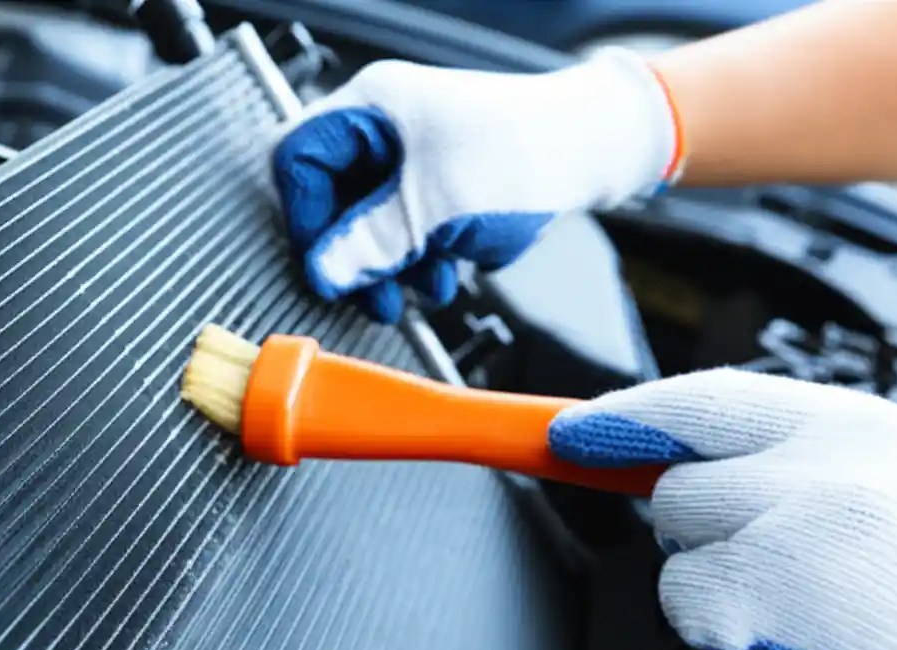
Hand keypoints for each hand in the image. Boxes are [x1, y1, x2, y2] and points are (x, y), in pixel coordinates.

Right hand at [270, 50, 679, 321]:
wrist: (598, 149)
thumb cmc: (528, 151)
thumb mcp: (438, 207)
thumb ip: (372, 242)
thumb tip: (322, 272)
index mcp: (372, 108)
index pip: (298, 159)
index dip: (305, 218)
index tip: (326, 266)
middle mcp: (384, 127)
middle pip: (331, 196)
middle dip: (353, 253)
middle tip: (373, 294)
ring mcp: (409, 154)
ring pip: (366, 219)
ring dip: (389, 264)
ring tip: (421, 290)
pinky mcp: (435, 182)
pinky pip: (402, 226)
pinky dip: (416, 258)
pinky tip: (444, 276)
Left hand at [548, 369, 896, 649]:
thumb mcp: (883, 492)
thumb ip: (789, 464)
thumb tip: (675, 466)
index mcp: (856, 430)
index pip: (708, 401)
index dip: (628, 416)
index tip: (568, 430)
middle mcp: (823, 466)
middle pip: (678, 485)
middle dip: (699, 533)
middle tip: (773, 568)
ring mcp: (795, 528)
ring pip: (678, 545)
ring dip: (719, 584)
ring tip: (809, 609)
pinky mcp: (768, 597)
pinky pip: (687, 602)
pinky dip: (724, 629)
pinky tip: (799, 643)